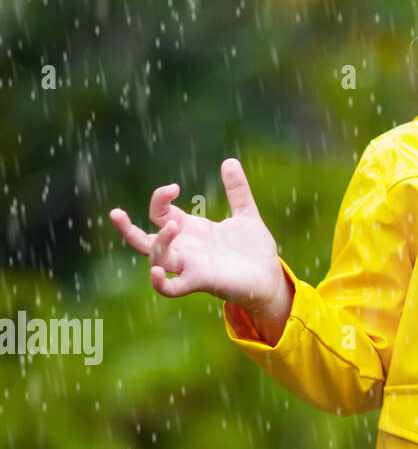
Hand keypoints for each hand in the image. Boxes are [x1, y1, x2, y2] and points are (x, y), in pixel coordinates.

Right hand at [109, 159, 290, 332]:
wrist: (270, 276)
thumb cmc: (253, 249)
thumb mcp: (246, 214)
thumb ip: (237, 190)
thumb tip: (230, 160)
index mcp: (191, 230)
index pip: (160, 213)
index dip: (160, 198)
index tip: (174, 187)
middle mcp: (185, 248)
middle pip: (142, 240)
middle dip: (125, 228)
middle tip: (115, 213)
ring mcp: (190, 266)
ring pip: (156, 257)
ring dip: (159, 242)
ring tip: (173, 225)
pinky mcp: (200, 281)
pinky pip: (171, 288)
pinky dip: (160, 282)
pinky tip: (155, 272)